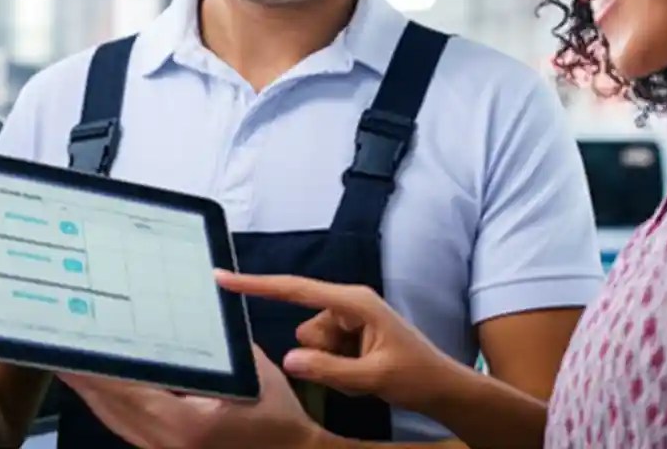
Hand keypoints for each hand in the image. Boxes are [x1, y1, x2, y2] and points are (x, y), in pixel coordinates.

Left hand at [59, 346, 323, 448]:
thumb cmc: (277, 417)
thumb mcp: (253, 374)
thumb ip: (221, 347)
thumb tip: (197, 310)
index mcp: (185, 424)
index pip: (127, 393)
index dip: (96, 372)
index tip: (73, 349)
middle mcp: (165, 444)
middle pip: (111, 409)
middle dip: (84, 379)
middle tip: (58, 347)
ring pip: (114, 421)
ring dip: (93, 393)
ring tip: (70, 362)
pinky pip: (127, 429)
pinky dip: (111, 406)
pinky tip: (100, 386)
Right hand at [216, 270, 457, 416]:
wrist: (442, 388)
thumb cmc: (417, 376)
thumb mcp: (373, 378)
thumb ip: (328, 370)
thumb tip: (289, 360)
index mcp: (355, 302)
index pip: (297, 290)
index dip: (257, 284)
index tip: (224, 277)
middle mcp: (348, 304)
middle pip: (306, 329)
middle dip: (322, 356)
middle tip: (359, 371)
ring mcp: (349, 319)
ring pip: (312, 345)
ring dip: (331, 365)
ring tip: (365, 372)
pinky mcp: (350, 334)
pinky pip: (323, 353)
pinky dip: (338, 368)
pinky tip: (365, 373)